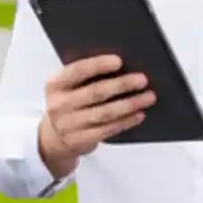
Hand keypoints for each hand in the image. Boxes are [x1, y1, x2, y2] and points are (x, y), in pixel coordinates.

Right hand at [39, 54, 155, 171]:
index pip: (77, 71)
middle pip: (95, 92)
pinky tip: (139, 114)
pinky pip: (107, 130)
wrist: (54, 137)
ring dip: (129, 104)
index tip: (119, 61)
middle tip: (142, 79)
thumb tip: (123, 65)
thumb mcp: (67, 87)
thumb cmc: (69, 103)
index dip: (98, 65)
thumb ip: (86, 75)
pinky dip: (126, 121)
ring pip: (104, 113)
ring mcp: (69, 125)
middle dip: (122, 85)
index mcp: (55, 84)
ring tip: (148, 97)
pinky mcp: (80, 141)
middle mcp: (59, 104)